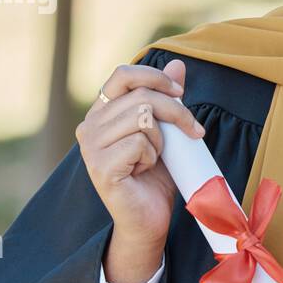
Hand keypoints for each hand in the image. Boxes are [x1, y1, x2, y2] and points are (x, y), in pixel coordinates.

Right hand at [77, 60, 204, 267]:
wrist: (149, 220)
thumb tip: (179, 63)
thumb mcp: (167, 132)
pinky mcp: (100, 166)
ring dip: (162, 140)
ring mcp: (90, 146)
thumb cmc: (157, 177)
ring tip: (156, 158)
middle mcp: (89, 125)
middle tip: (194, 132)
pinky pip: (139, 143)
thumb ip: (169, 99)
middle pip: (142, 97)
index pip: (124, 75)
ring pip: (142, 118)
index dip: (156, 77)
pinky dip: (152, 157)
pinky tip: (143, 171)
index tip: (180, 93)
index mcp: (101, 113)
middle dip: (176, 112)